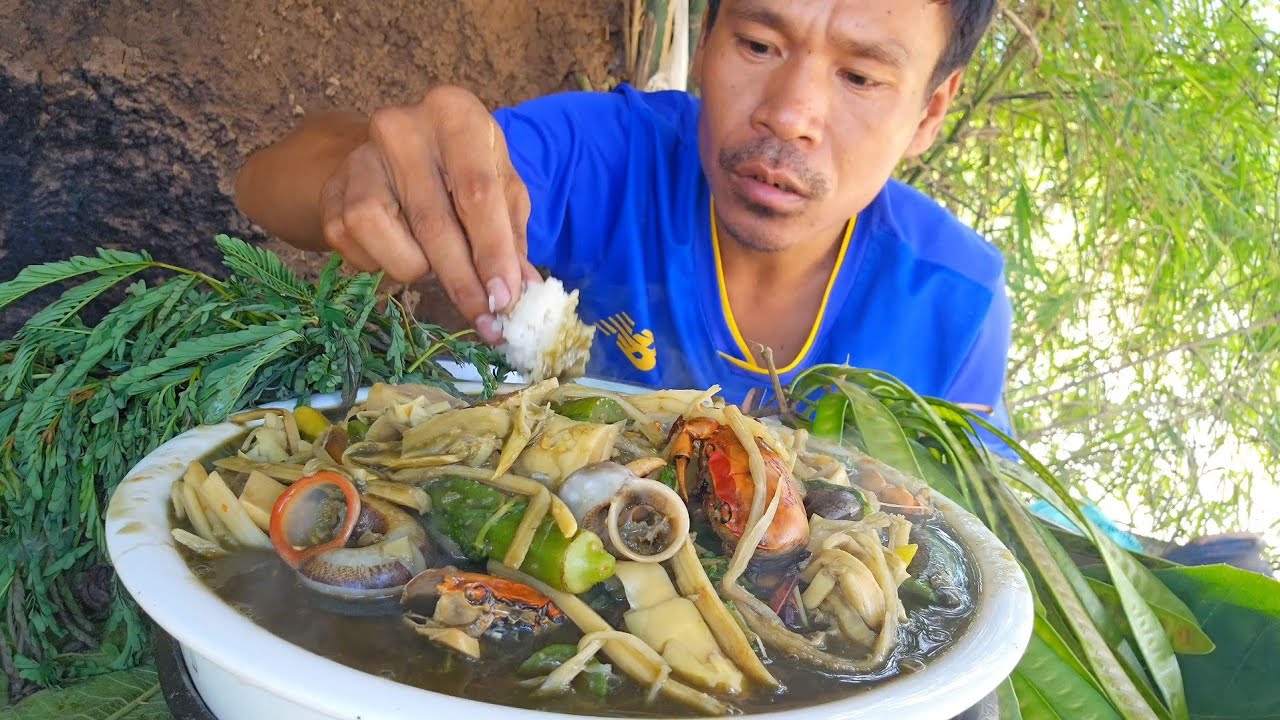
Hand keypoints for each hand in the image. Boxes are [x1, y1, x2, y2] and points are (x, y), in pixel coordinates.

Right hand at [318, 85, 540, 343]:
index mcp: (453, 113)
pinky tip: (403, 250)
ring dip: (421, 271)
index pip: (476, 192)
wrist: (399, 154)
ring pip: (391, 242)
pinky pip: (362, 255)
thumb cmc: (464, 170)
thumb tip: (522, 296)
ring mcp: (359, 160)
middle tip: (484, 319)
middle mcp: (400, 127)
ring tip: (436, 261)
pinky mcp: (332, 195)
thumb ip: (511, 238)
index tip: (504, 299)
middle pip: (434, 223)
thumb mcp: (501, 188)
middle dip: (463, 281)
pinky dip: (389, 267)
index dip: (492, 252)